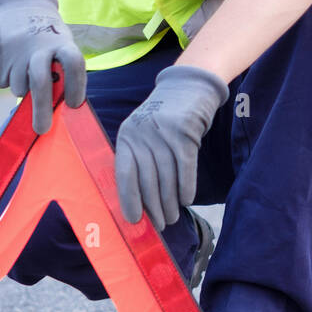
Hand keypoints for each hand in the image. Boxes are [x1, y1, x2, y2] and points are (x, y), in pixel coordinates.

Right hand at [0, 0, 86, 133]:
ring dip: (24, 87)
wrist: (17, 7)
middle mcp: (39, 47)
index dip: (77, 86)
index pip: (74, 65)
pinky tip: (12, 62)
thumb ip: (62, 71)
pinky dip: (8, 79)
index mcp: (61, 42)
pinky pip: (2, 82)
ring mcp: (15, 52)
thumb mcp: (61, 44)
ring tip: (27, 69)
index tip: (74, 104)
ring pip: (19, 87)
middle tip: (43, 129)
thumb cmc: (47, 36)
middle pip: (41, 84)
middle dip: (42, 111)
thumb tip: (59, 108)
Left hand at [114, 63, 228, 230]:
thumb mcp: (143, 133)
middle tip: (160, 224)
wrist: (188, 87)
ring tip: (173, 216)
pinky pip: (186, 167)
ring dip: (170, 202)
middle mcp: (143, 134)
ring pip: (167, 177)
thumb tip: (139, 201)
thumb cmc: (163, 119)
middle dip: (154, 207)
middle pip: (147, 179)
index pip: (124, 173)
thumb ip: (138, 160)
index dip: (129, 199)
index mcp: (126, 136)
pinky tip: (186, 200)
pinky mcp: (186, 132)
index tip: (135, 220)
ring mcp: (165, 133)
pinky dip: (186, 187)